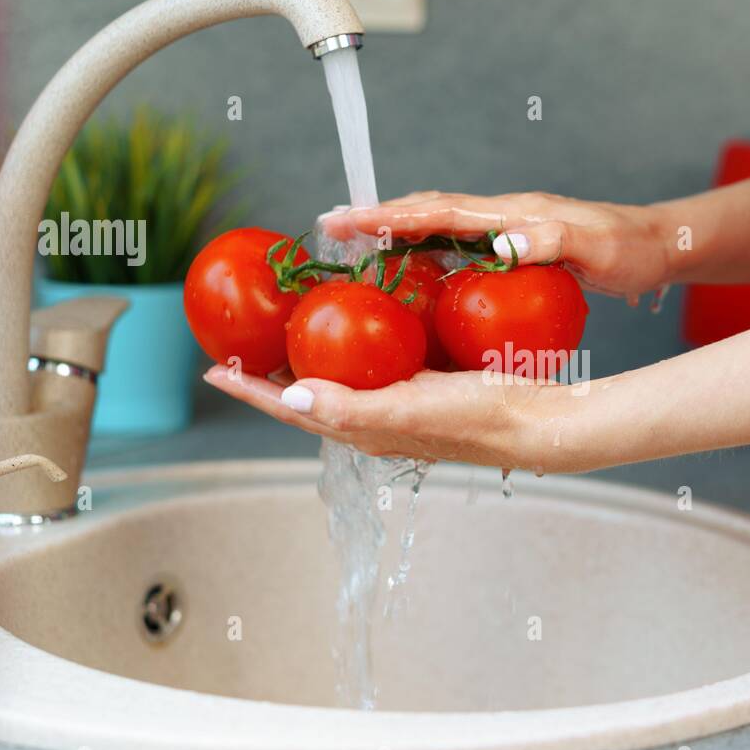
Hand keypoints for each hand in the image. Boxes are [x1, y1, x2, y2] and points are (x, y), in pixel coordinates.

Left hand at [203, 364, 575, 470]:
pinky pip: (371, 363)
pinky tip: (359, 320)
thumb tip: (293, 397)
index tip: (213, 368)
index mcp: (363, 428)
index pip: (292, 410)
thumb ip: (352, 406)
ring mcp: (397, 403)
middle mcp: (373, 419)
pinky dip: (350, 345)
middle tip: (241, 342)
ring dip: (306, 357)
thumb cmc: (480, 417)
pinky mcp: (421, 386)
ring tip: (284, 327)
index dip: (250, 391)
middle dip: (270, 374)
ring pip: (336, 379)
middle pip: (306, 396)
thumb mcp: (411, 408)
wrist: (536, 419)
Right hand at [320, 191, 672, 299]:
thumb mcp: (595, 248)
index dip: (389, 215)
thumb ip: (550, 241)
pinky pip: (458, 247)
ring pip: (438, 226)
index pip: (439, 210)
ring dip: (395, 232)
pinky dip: (426, 252)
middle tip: (329, 228)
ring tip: (352, 247)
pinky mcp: (515, 247)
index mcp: (513, 214)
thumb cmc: (631, 249)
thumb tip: (502, 243)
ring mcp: (508, 230)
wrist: (658, 246)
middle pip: (426, 211)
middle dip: (376, 217)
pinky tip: (412, 273)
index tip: (345, 218)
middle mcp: (503, 217)